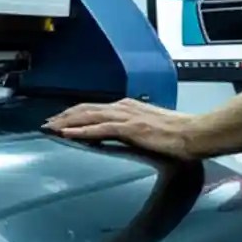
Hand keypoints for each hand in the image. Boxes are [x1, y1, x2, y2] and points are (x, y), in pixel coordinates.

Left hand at [43, 98, 198, 159]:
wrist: (194, 134)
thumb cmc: (176, 134)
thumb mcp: (148, 128)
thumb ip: (132, 129)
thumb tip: (120, 134)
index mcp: (127, 107)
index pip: (93, 108)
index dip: (74, 113)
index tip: (59, 120)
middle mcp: (123, 107)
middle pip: (85, 109)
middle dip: (64, 116)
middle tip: (47, 123)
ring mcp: (126, 117)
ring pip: (88, 116)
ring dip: (67, 122)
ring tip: (50, 127)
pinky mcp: (130, 129)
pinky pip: (99, 129)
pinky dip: (81, 131)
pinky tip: (68, 134)